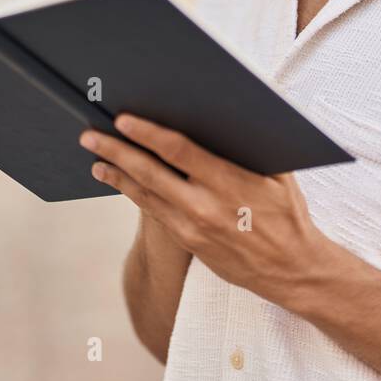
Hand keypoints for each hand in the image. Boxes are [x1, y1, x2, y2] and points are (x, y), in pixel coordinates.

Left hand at [79, 114, 333, 304]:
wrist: (291, 269)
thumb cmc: (288, 214)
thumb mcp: (280, 175)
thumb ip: (250, 146)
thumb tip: (224, 110)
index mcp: (230, 182)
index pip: (179, 151)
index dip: (147, 134)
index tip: (123, 119)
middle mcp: (206, 207)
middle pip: (150, 173)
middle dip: (117, 152)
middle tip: (90, 135)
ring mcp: (193, 228)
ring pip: (145, 196)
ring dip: (117, 175)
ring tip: (95, 158)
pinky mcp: (189, 243)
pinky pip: (154, 213)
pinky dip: (133, 194)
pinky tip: (120, 181)